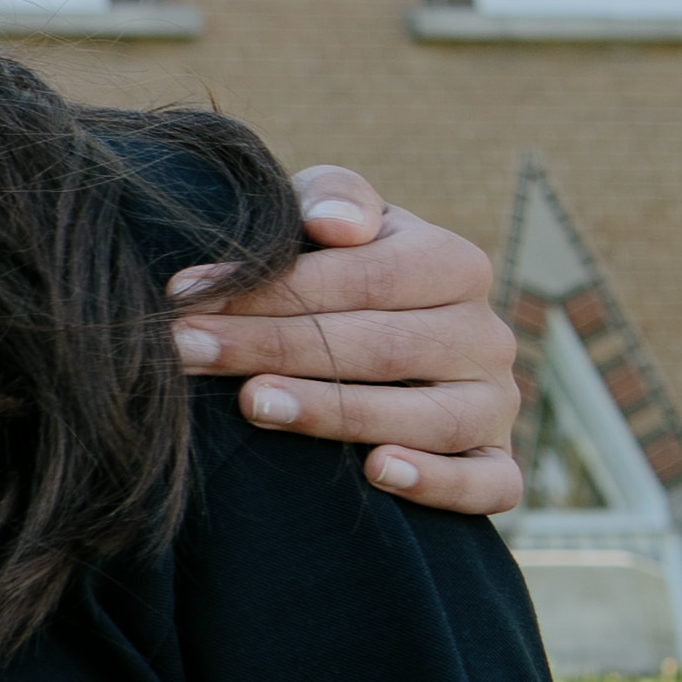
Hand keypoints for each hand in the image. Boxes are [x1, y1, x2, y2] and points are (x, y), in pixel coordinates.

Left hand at [170, 166, 524, 517]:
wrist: (374, 333)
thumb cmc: (338, 270)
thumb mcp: (330, 217)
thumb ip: (330, 197)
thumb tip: (334, 225)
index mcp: (454, 264)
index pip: (365, 278)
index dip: (272, 287)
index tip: (184, 297)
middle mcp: (485, 335)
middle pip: (383, 347)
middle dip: (274, 347)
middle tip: (189, 352)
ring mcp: (496, 403)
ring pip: (431, 417)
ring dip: (337, 413)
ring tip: (254, 404)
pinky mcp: (497, 463)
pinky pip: (492, 485)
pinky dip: (441, 482)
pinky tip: (379, 474)